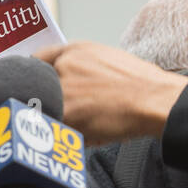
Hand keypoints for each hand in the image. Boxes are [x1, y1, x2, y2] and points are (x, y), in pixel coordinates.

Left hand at [36, 42, 187, 145]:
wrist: (155, 100)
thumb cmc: (142, 83)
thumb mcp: (108, 59)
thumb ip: (81, 66)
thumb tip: (67, 79)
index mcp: (74, 51)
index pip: (38, 58)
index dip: (34, 74)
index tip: (32, 83)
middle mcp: (63, 66)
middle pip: (38, 87)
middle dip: (48, 100)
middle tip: (62, 113)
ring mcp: (62, 90)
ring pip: (48, 109)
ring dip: (59, 120)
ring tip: (86, 126)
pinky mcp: (66, 113)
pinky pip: (58, 128)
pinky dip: (70, 136)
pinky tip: (91, 135)